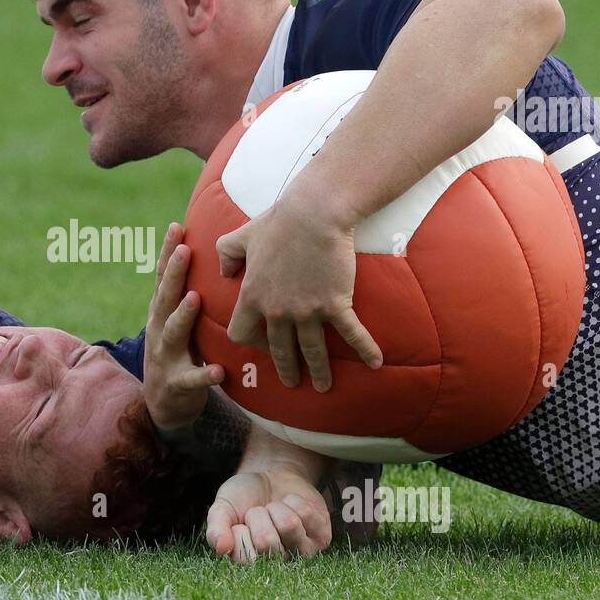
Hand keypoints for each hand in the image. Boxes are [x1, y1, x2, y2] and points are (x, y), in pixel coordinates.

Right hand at [143, 222, 224, 431]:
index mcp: (161, 314)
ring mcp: (165, 357)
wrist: (162, 406)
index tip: (177, 226)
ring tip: (195, 299)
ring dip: (183, 316)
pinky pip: (191, 379)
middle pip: (165, 298)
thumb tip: (216, 260)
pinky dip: (204, 376)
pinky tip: (219, 372)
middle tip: (185, 250)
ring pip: (172, 333)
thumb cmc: (179, 355)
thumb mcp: (179, 324)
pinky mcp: (176, 385)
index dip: (168, 253)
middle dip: (175, 274)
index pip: (164, 279)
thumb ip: (189, 298)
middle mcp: (159, 331)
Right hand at [206, 429, 333, 562]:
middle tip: (258, 513)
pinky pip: (307, 514)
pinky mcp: (321, 538)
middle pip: (267, 542)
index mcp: (250, 563)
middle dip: (258, 516)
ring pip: (289, 526)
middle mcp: (277, 564)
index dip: (240, 533)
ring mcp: (301, 553)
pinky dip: (293, 501)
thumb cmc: (243, 497)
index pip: (245, 559)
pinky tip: (290, 506)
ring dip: (277, 508)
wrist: (269, 476)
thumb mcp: (222, 508)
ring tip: (274, 509)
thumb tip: (221, 548)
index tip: (239, 524)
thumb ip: (216, 528)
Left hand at [216, 191, 381, 391]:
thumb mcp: (241, 236)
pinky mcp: (335, 304)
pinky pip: (352, 334)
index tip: (260, 345)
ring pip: (312, 351)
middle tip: (292, 382)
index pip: (240, 333)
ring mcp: (307, 311)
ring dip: (319, 371)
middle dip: (286, 369)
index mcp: (253, 296)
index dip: (249, 341)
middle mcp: (277, 310)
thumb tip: (223, 272)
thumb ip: (226, 255)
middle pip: (278, 350)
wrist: (314, 213)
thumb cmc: (278, 222)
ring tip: (323, 386)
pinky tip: (375, 363)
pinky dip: (365, 350)